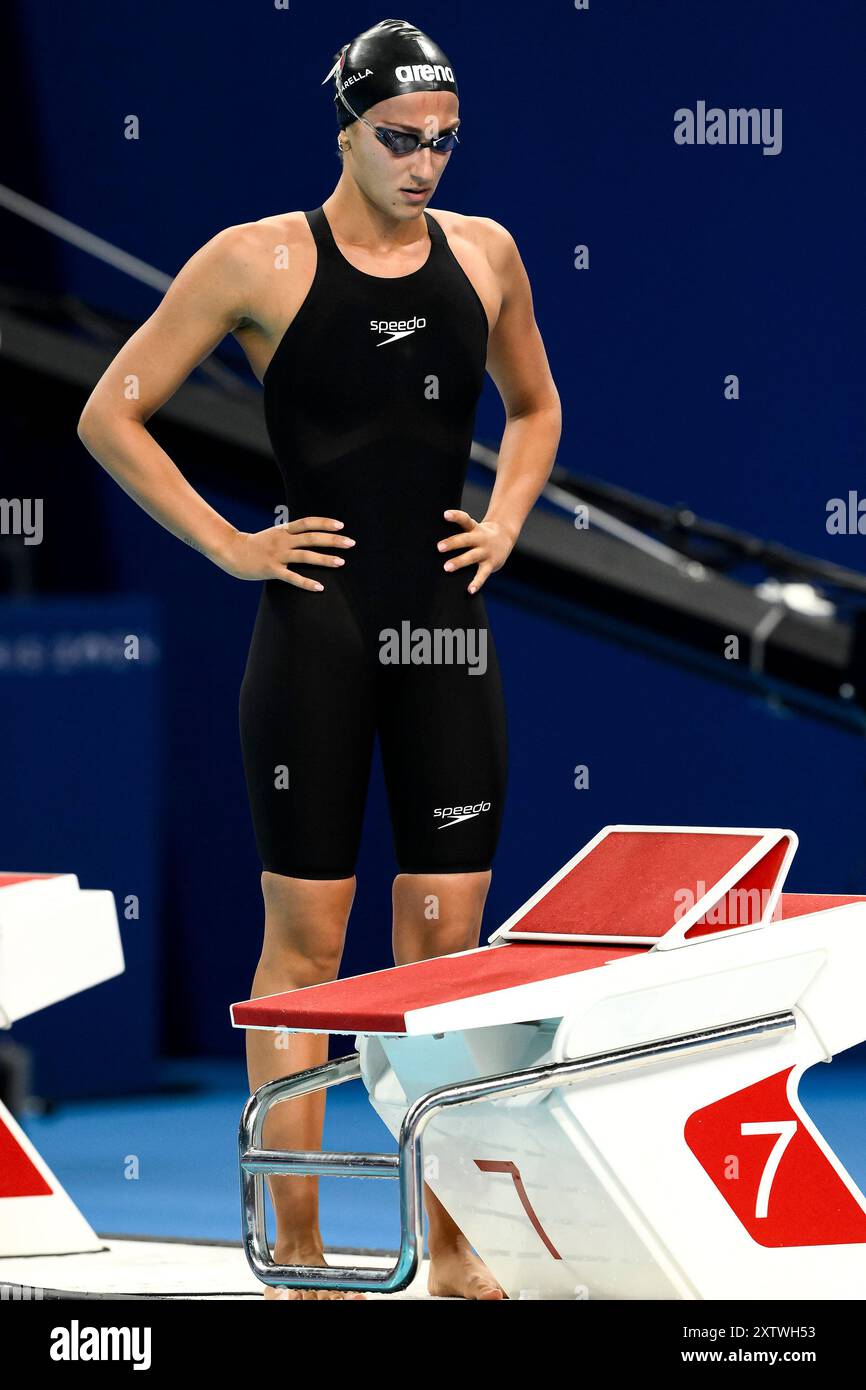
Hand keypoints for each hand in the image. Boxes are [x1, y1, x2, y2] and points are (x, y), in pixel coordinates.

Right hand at [217, 518, 354, 588]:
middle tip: (350, 543)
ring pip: (305, 556)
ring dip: (324, 559)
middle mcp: (282, 540)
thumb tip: (311, 533)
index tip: (341, 526)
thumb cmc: (257, 545)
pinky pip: (292, 577)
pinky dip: (306, 582)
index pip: (308, 523)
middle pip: (311, 538)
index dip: (324, 523)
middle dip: (332, 540)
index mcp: (283, 530)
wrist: (232, 552)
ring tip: (341, 562)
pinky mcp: (271, 570)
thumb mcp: (275, 533)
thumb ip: (291, 534)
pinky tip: (319, 587)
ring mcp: (277, 555)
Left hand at [436, 510, 516, 592]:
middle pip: (466, 539)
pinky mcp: (490, 564)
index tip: (445, 514)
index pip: (465, 519)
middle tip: (438, 547)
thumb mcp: (472, 528)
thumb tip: (431, 537)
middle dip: (452, 543)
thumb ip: (457, 531)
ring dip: (459, 562)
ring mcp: (486, 552)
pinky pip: (483, 574)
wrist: (505, 537)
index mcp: (474, 528)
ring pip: (472, 556)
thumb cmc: (479, 534)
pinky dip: (477, 582)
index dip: (456, 516)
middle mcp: (480, 539)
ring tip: (446, 567)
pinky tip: (470, 590)